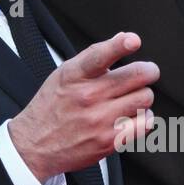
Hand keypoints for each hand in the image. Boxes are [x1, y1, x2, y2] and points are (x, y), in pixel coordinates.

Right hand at [9, 31, 157, 181]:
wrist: (35, 146)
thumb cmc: (51, 107)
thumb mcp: (63, 75)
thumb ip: (93, 56)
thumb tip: (123, 38)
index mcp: (75, 76)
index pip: (99, 56)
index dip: (120, 46)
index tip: (133, 41)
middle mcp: (88, 96)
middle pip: (137, 76)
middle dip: (148, 71)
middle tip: (148, 72)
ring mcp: (100, 120)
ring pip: (145, 98)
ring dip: (143, 96)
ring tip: (132, 98)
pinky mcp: (109, 141)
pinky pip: (146, 123)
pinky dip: (144, 118)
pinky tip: (133, 116)